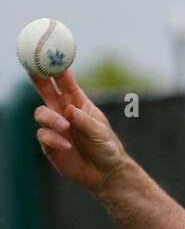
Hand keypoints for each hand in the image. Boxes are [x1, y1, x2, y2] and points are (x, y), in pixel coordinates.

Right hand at [31, 70, 128, 193]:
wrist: (106, 174)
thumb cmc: (107, 148)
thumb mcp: (100, 132)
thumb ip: (84, 120)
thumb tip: (69, 110)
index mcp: (76, 102)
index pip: (63, 80)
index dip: (56, 67)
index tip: (51, 54)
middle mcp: (62, 111)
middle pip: (44, 89)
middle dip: (37, 76)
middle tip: (32, 66)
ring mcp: (55, 128)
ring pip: (41, 113)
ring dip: (51, 119)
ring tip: (65, 127)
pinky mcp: (50, 145)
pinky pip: (43, 136)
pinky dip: (53, 139)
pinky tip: (67, 146)